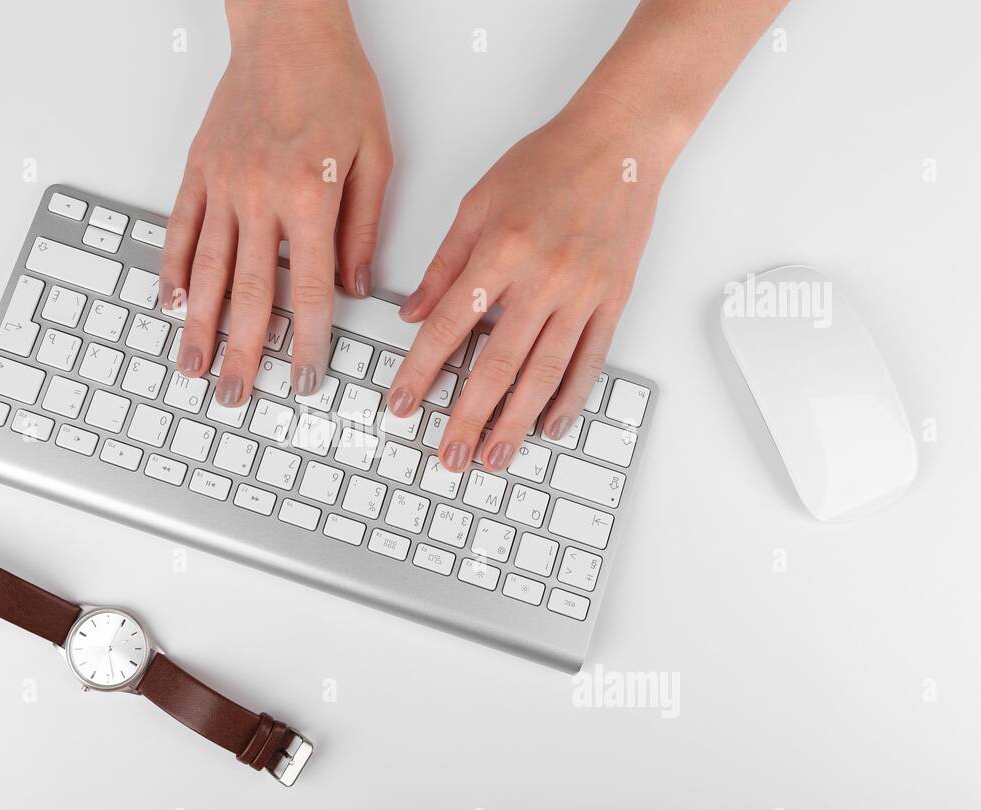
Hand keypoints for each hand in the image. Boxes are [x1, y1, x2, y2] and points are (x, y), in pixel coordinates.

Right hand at [161, 0, 391, 405]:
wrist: (287, 26)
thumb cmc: (335, 83)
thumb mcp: (374, 154)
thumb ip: (361, 226)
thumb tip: (354, 286)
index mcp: (310, 196)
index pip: (310, 290)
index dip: (310, 342)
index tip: (306, 379)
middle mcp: (260, 195)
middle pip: (251, 293)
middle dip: (244, 353)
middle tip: (235, 395)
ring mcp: (222, 183)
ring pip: (208, 270)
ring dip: (200, 326)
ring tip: (193, 366)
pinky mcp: (198, 169)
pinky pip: (181, 228)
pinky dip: (174, 269)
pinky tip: (171, 303)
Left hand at [386, 107, 664, 472]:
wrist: (620, 140)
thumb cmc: (547, 162)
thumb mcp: (479, 201)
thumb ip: (445, 263)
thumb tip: (412, 314)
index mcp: (501, 251)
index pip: (449, 326)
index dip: (421, 371)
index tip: (400, 404)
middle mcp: (543, 279)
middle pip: (497, 364)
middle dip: (467, 417)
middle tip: (448, 457)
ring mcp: (582, 294)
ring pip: (544, 373)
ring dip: (516, 422)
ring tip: (494, 457)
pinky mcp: (612, 300)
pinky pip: (590, 360)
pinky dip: (571, 398)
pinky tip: (551, 425)